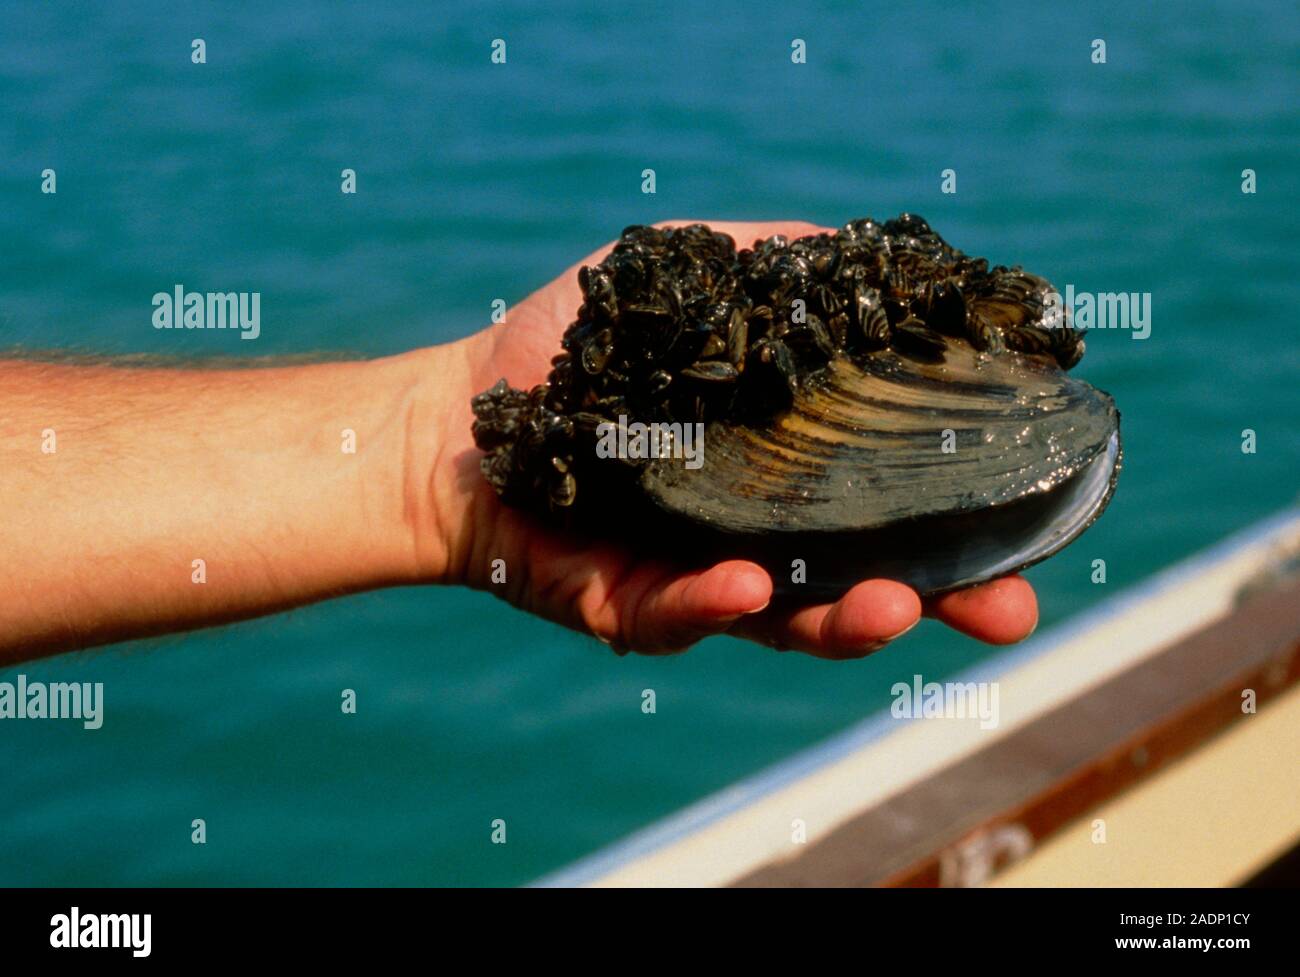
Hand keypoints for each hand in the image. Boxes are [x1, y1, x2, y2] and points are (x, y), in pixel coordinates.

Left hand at [419, 221, 1038, 658]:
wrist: (455, 413)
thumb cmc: (567, 346)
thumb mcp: (679, 273)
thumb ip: (775, 267)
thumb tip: (880, 257)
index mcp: (782, 473)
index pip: (890, 502)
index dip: (961, 521)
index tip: (1032, 522)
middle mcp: (753, 537)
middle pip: (862, 583)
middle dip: (941, 603)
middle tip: (1009, 611)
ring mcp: (691, 579)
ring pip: (783, 621)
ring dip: (844, 621)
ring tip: (896, 607)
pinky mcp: (620, 606)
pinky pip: (670, 617)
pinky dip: (707, 604)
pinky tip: (743, 585)